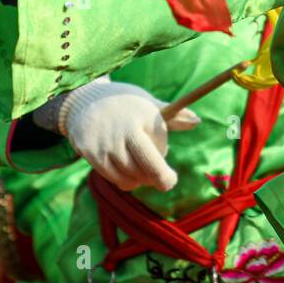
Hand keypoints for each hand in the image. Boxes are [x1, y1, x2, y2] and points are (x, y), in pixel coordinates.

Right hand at [55, 76, 199, 191]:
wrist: (86, 100)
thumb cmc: (127, 105)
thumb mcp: (150, 105)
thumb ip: (175, 116)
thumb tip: (197, 121)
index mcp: (145, 115)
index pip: (162, 147)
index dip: (164, 154)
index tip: (165, 162)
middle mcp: (125, 129)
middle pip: (148, 166)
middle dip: (161, 178)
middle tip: (167, 182)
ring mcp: (106, 142)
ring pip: (131, 175)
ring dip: (141, 180)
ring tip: (144, 175)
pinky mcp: (91, 153)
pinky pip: (114, 177)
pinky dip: (125, 181)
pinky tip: (128, 175)